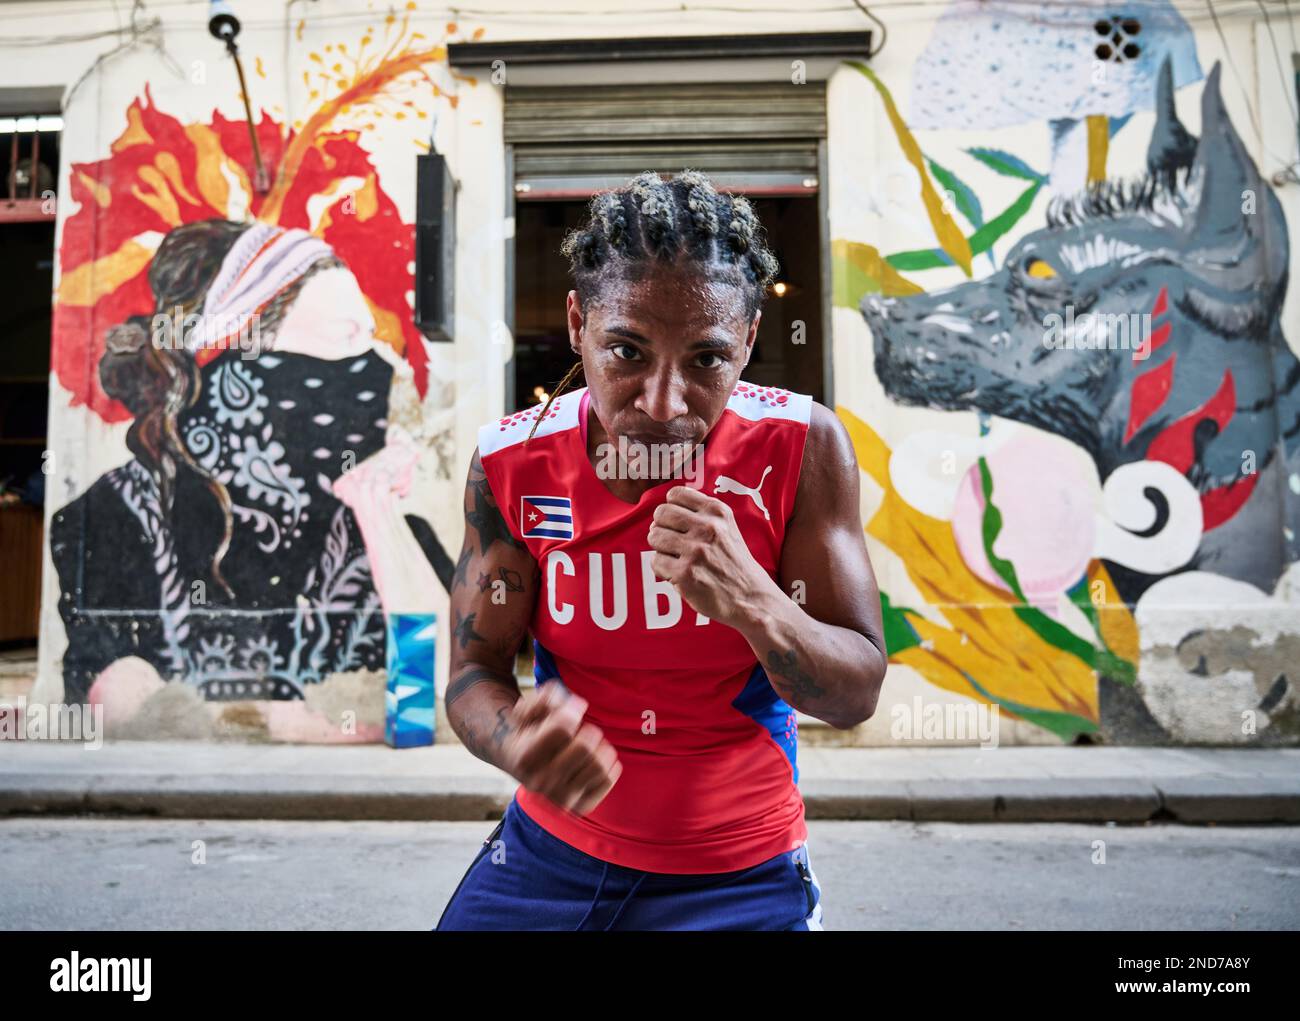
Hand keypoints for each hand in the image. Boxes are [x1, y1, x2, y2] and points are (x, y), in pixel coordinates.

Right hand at [499, 682, 621, 815]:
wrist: (524, 763)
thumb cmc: (532, 729)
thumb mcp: (529, 708)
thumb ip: (546, 698)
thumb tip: (576, 707)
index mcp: (525, 756)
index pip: (562, 727)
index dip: (574, 709)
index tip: (575, 707)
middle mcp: (540, 781)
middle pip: (584, 747)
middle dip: (590, 731)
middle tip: (585, 730)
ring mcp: (560, 797)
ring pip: (599, 765)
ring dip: (602, 747)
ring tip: (593, 744)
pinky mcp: (578, 806)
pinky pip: (607, 780)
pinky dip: (610, 764)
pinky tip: (599, 757)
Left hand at [646, 485, 773, 626]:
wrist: (750, 596)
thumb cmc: (732, 562)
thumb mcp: (725, 527)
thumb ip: (699, 514)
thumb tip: (660, 514)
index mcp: (717, 511)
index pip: (675, 494)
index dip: (670, 509)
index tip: (676, 524)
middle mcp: (707, 527)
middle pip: (660, 513)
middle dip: (661, 527)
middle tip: (673, 543)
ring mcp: (695, 550)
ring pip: (654, 536)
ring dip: (660, 548)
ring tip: (676, 558)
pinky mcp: (685, 573)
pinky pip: (656, 561)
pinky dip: (662, 569)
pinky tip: (678, 574)